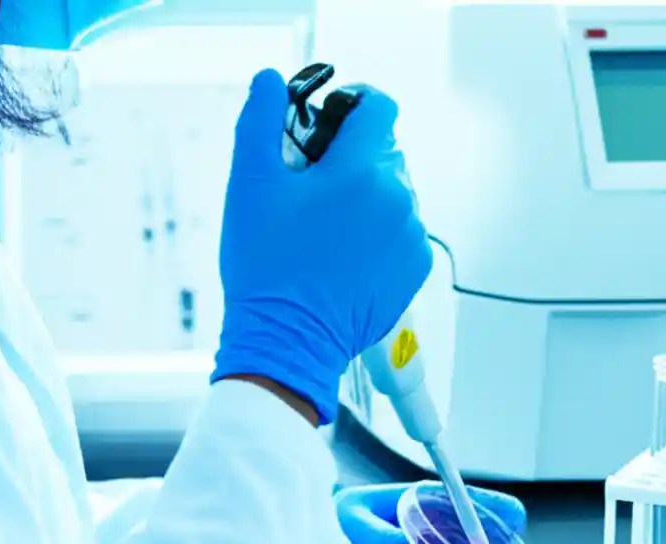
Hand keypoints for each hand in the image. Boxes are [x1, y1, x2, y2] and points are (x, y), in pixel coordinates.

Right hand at [211, 69, 432, 424]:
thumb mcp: (249, 185)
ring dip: (366, 198)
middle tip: (311, 189)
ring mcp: (411, 236)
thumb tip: (270, 81)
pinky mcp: (415, 268)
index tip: (331, 121)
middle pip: (383, 151)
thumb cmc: (266, 268)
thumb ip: (260, 121)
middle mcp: (398, 199)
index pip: (378, 106)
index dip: (352, 104)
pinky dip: (379, 233)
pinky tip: (344, 254)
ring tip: (326, 229)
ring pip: (393, 192)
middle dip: (350, 159)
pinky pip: (402, 231)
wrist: (287, 341)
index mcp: (361, 170)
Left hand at [334, 483, 526, 543]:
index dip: (484, 505)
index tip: (508, 515)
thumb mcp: (354, 527)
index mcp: (409, 495)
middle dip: (489, 523)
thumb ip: (378, 536)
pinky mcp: (411, 537)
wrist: (322, 528)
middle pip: (462, 511)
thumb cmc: (336, 522)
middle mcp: (418, 504)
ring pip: (454, 530)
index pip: (455, 495)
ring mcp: (417, 520)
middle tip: (515, 535)